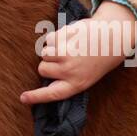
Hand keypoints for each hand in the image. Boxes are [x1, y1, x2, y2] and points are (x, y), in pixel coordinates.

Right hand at [19, 0, 136, 104]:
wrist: (113, 37)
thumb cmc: (98, 59)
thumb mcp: (86, 76)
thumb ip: (67, 79)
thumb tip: (44, 74)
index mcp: (77, 84)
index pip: (52, 94)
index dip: (36, 97)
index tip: (23, 98)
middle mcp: (69, 71)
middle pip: (42, 69)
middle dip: (48, 63)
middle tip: (63, 59)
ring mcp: (65, 54)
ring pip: (43, 53)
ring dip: (52, 49)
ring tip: (69, 47)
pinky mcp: (64, 38)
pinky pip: (48, 39)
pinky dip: (56, 37)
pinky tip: (70, 38)